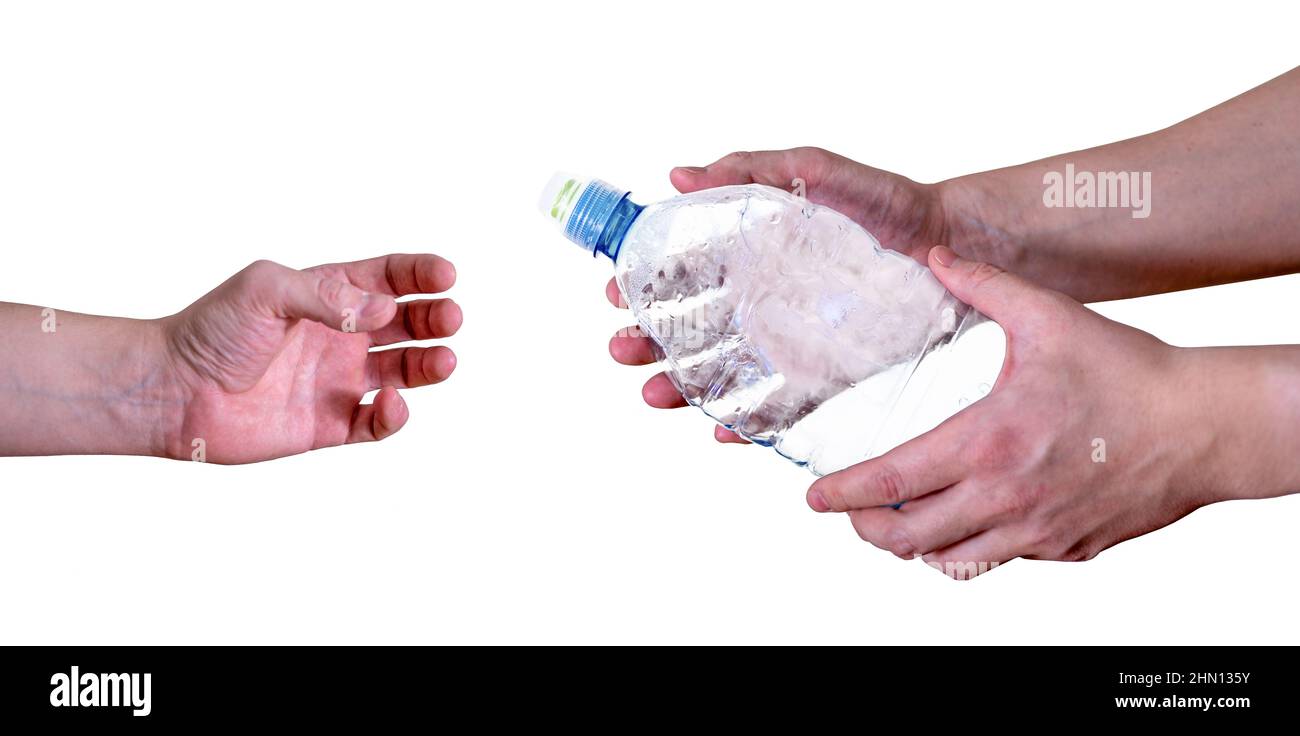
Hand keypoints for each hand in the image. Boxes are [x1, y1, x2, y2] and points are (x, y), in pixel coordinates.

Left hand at [162, 254, 460, 462]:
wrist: (172, 391)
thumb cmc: (211, 330)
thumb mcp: (267, 289)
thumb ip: (328, 295)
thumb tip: (385, 310)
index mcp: (327, 295)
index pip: (388, 279)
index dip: (421, 275)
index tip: (447, 276)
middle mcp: (339, 336)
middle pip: (406, 324)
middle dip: (435, 319)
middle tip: (451, 318)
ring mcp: (336, 380)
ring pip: (403, 372)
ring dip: (429, 365)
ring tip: (445, 361)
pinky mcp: (329, 424)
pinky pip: (375, 423)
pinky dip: (394, 416)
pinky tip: (391, 403)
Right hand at [606, 147, 952, 442]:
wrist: (953, 245)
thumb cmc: (884, 202)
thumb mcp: (814, 171)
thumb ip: (750, 168)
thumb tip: (677, 175)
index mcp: (748, 254)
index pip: (679, 273)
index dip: (642, 285)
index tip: (615, 293)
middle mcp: (759, 301)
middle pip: (686, 328)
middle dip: (645, 342)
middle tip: (621, 349)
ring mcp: (786, 342)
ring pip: (716, 371)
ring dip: (678, 386)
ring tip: (654, 396)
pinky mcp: (820, 376)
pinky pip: (773, 405)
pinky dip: (742, 421)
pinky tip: (720, 428)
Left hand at [807, 246, 1237, 578]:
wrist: (1205, 427)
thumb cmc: (1129, 372)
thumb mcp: (1048, 317)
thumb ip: (983, 286)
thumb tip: (936, 254)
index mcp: (987, 443)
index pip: (891, 482)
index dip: (843, 495)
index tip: (814, 498)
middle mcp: (1003, 499)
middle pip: (906, 538)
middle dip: (866, 528)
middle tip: (853, 512)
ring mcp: (1035, 532)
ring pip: (948, 559)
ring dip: (914, 543)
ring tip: (904, 516)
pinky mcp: (1065, 549)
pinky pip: (998, 560)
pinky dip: (968, 548)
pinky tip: (969, 518)